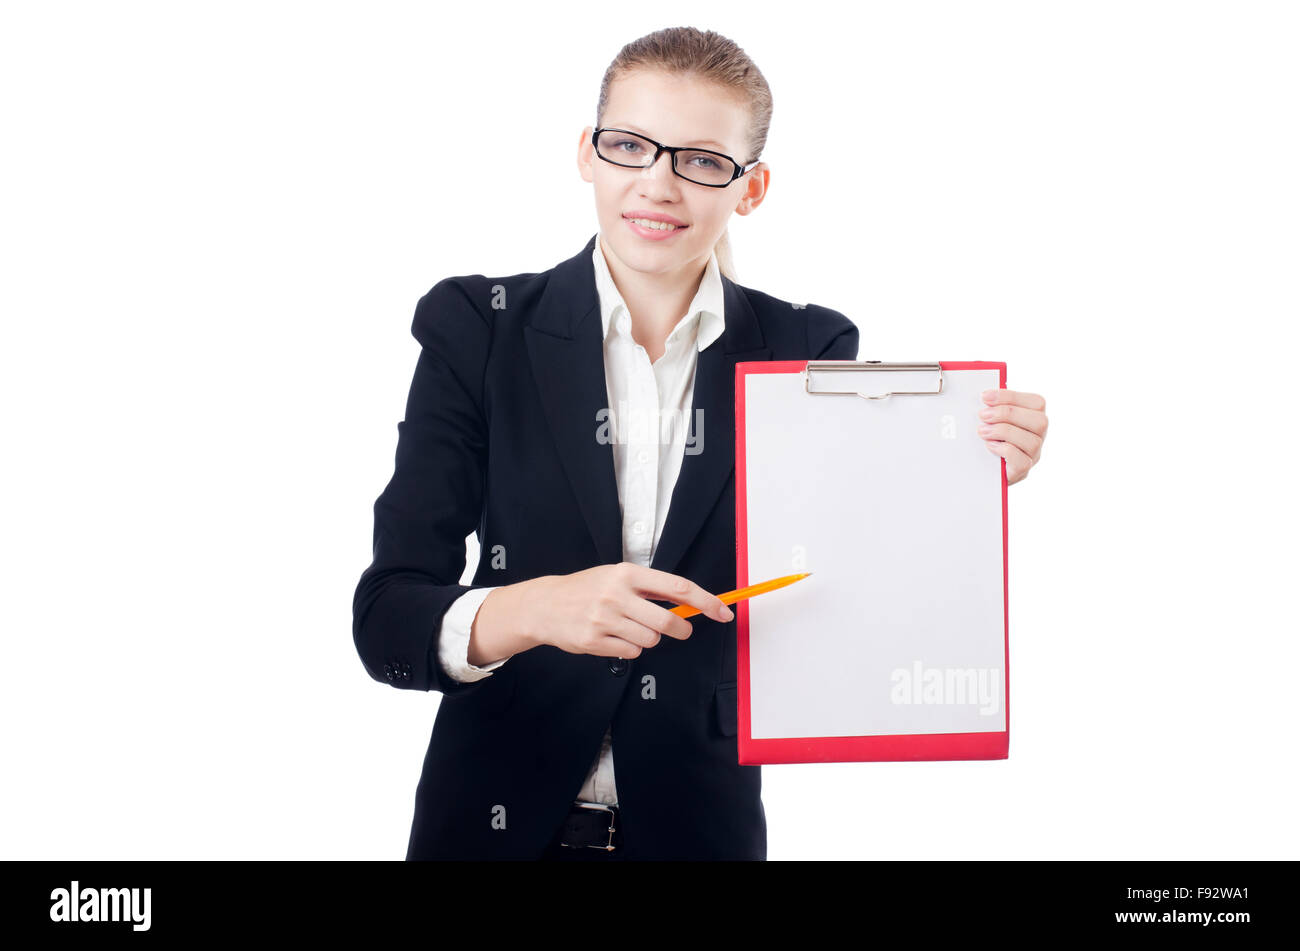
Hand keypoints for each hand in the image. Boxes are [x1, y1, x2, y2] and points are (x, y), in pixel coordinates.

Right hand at [477, 562, 733, 661]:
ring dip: (649, 639)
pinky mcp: (594, 642)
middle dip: (681, 630)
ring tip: (630, 628)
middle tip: (681, 630)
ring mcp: (604, 620)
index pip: (678, 587)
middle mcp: (616, 595)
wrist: (544, 605)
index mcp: (627, 573)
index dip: (706, 601)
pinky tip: (614, 637)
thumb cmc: (586, 589)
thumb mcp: (616, 576)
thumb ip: (650, 589)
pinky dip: (630, 648)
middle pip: (668, 621)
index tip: (723, 612)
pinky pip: (631, 653)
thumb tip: (690, 604)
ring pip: (650, 641)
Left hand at [977, 388, 1047, 485]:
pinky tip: (989, 445)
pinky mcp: (1023, 471)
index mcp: (1034, 418)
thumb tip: (984, 395)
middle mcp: (1038, 436)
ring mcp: (1033, 455)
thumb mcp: (990, 418)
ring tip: (982, 431)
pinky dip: (1005, 450)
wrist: (979, 466)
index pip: (1036, 403)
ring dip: (1003, 432)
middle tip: (983, 415)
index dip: (1011, 396)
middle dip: (1008, 413)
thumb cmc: (987, 436)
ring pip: (1032, 442)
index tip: (985, 396)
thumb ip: (992, 405)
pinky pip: (1022, 462)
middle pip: (1039, 421)